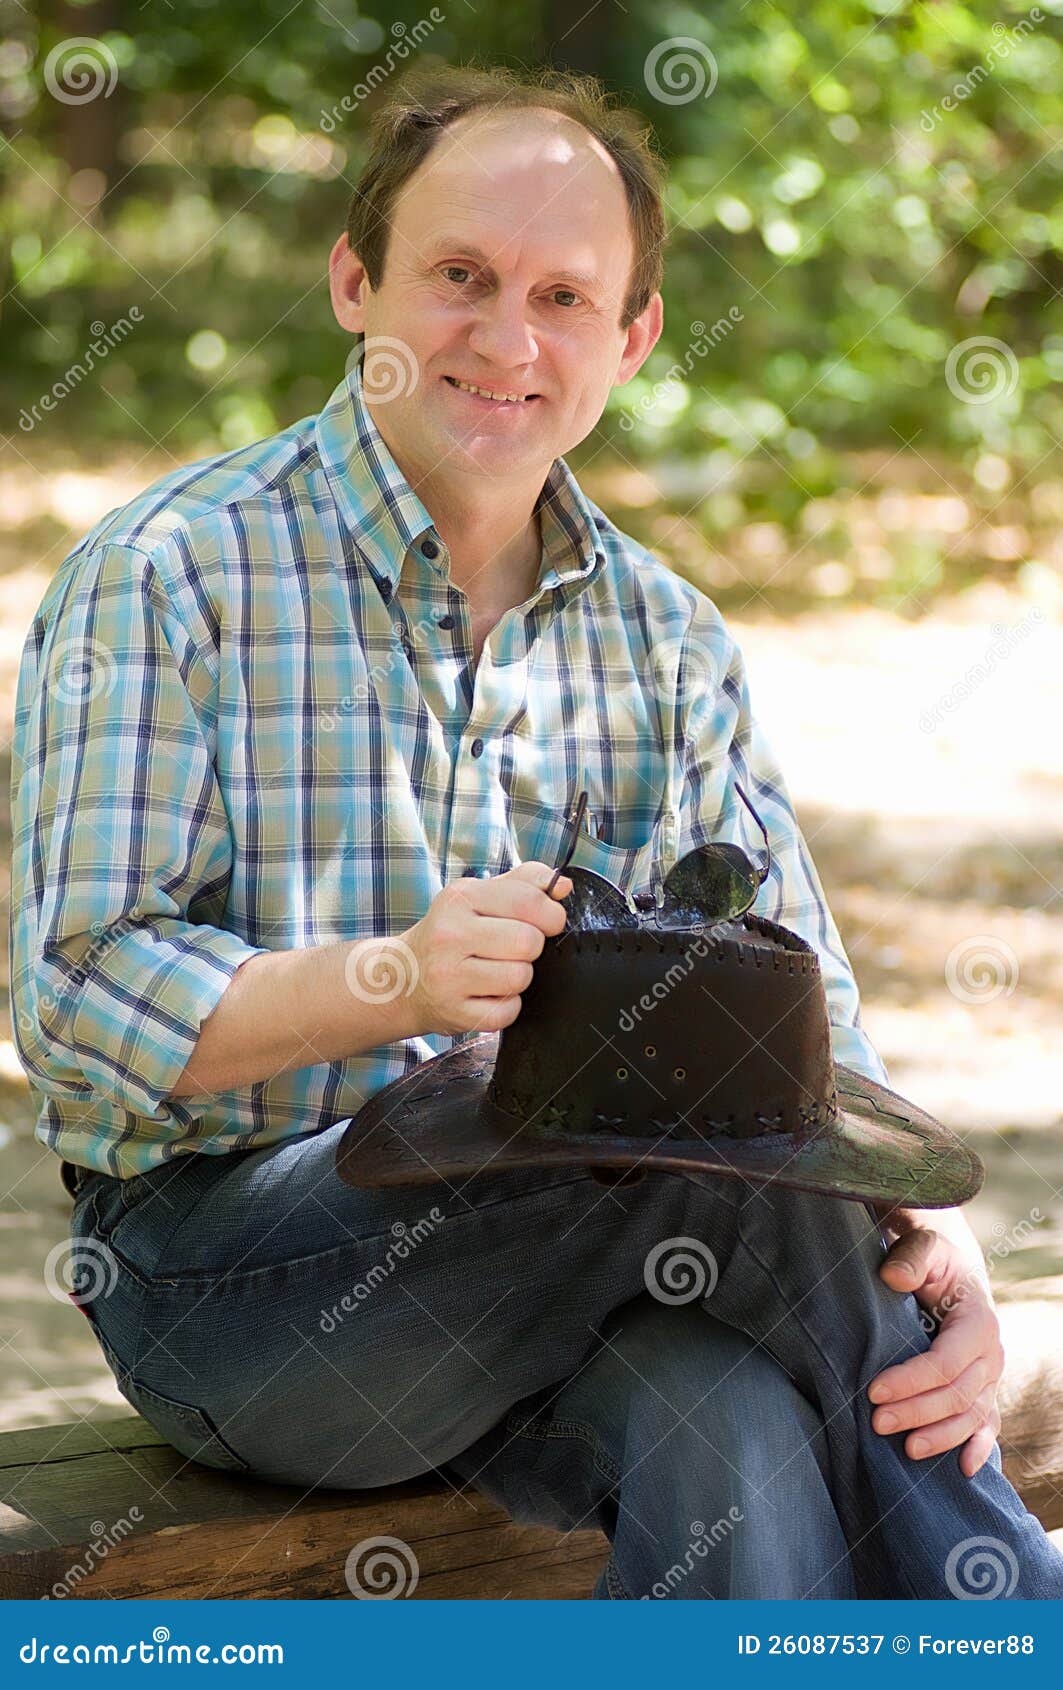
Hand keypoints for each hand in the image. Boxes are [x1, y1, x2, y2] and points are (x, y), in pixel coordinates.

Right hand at [403, 861, 571, 1037]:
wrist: (403, 978)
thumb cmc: (451, 934)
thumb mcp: (478, 897)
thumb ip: (524, 883)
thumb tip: (562, 886)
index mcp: (460, 898)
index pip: (528, 900)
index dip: (551, 914)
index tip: (547, 921)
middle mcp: (449, 934)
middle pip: (528, 942)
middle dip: (532, 947)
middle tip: (514, 949)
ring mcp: (448, 976)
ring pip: (520, 977)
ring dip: (518, 977)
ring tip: (498, 971)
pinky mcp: (454, 1012)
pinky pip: (508, 1011)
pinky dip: (506, 1006)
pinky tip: (488, 994)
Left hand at [868, 1224, 1003, 1477]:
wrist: (951, 1271)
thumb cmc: (932, 1260)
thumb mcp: (922, 1247)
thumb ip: (911, 1258)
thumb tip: (894, 1278)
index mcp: (978, 1322)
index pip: (946, 1363)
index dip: (911, 1380)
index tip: (874, 1390)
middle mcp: (991, 1354)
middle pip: (957, 1395)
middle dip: (917, 1412)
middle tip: (877, 1422)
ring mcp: (990, 1377)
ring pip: (970, 1416)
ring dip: (940, 1436)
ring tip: (907, 1450)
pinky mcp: (984, 1390)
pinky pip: (987, 1424)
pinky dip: (980, 1448)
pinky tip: (963, 1469)